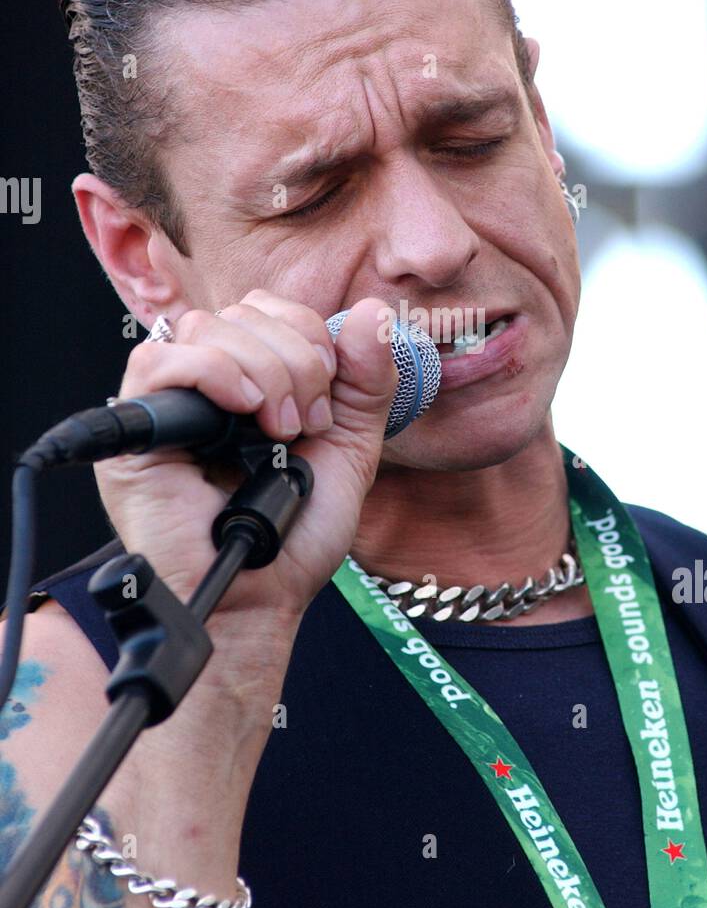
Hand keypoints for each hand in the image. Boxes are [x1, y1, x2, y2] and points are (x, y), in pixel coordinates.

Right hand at [93, 293, 397, 731]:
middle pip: (242, 312)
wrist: (261, 597)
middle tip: (306, 424)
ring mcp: (169, 404)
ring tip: (277, 431)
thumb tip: (371, 312)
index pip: (270, 310)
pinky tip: (244, 411)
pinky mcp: (135, 431)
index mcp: (252, 380)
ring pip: (206, 328)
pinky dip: (213, 373)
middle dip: (294, 360)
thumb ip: (366, 382)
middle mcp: (207, 385)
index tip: (327, 403)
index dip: (308, 337)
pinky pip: (159, 362)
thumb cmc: (294, 537)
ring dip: (262, 371)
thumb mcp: (350, 448)